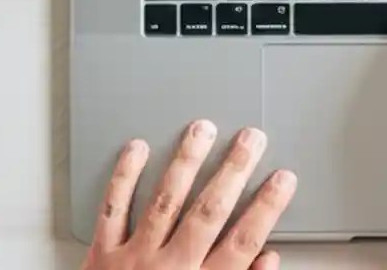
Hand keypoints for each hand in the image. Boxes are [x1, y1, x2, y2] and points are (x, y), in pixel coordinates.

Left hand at [81, 121, 296, 269]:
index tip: (283, 179)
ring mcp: (136, 259)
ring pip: (165, 201)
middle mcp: (172, 269)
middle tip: (251, 139)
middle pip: (209, 212)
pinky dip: (124, 178)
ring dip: (186, 162)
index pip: (244, 241)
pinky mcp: (103, 255)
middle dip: (233, 171)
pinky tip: (138, 149)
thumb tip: (268, 261)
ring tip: (202, 130)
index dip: (267, 207)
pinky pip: (112, 210)